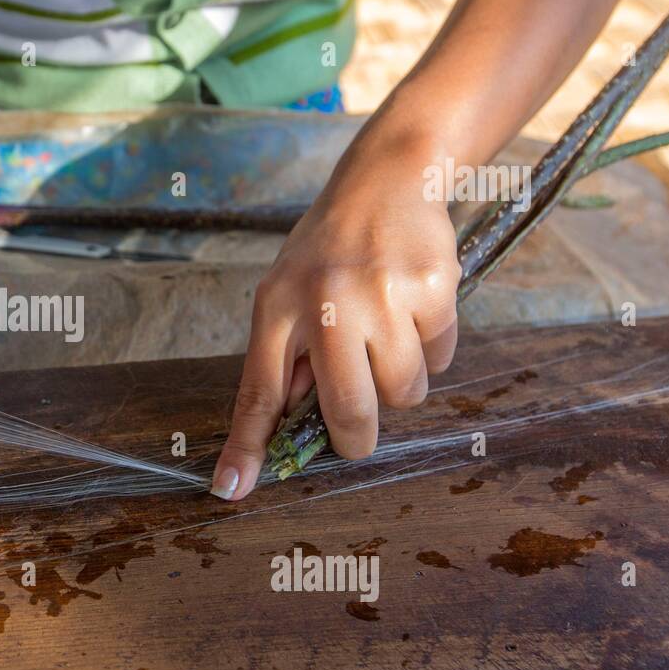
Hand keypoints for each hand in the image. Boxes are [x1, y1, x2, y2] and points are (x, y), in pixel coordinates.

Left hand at [212, 148, 460, 499]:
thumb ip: (287, 357)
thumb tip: (290, 427)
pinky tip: (414, 307)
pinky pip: (438, 357)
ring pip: (404, 392)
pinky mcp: (431, 288)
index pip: (256, 392)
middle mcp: (325, 302)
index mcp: (276, 308)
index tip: (230, 489)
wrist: (387, 180)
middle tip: (357, 434)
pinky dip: (430, 346)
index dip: (246, 446)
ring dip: (400, 383)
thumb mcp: (287, 292)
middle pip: (347, 410)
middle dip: (356, 437)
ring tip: (387, 335)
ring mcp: (381, 295)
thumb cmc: (329, 251)